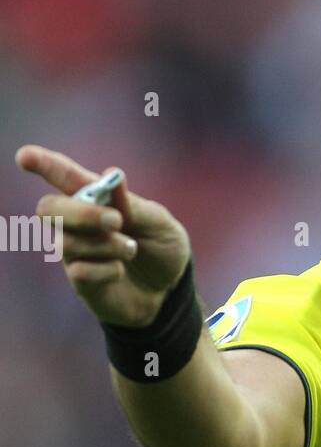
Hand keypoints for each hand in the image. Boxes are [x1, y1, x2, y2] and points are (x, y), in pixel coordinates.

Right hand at [16, 146, 191, 326]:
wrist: (171, 290)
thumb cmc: (161, 247)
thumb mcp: (160, 223)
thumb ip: (134, 204)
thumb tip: (112, 176)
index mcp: (96, 198)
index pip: (63, 176)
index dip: (42, 164)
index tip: (24, 156)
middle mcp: (77, 222)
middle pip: (49, 209)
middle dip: (81, 213)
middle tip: (117, 221)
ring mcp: (75, 252)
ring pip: (67, 243)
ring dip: (106, 245)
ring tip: (131, 249)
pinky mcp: (80, 280)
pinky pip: (80, 271)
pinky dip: (107, 270)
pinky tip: (119, 271)